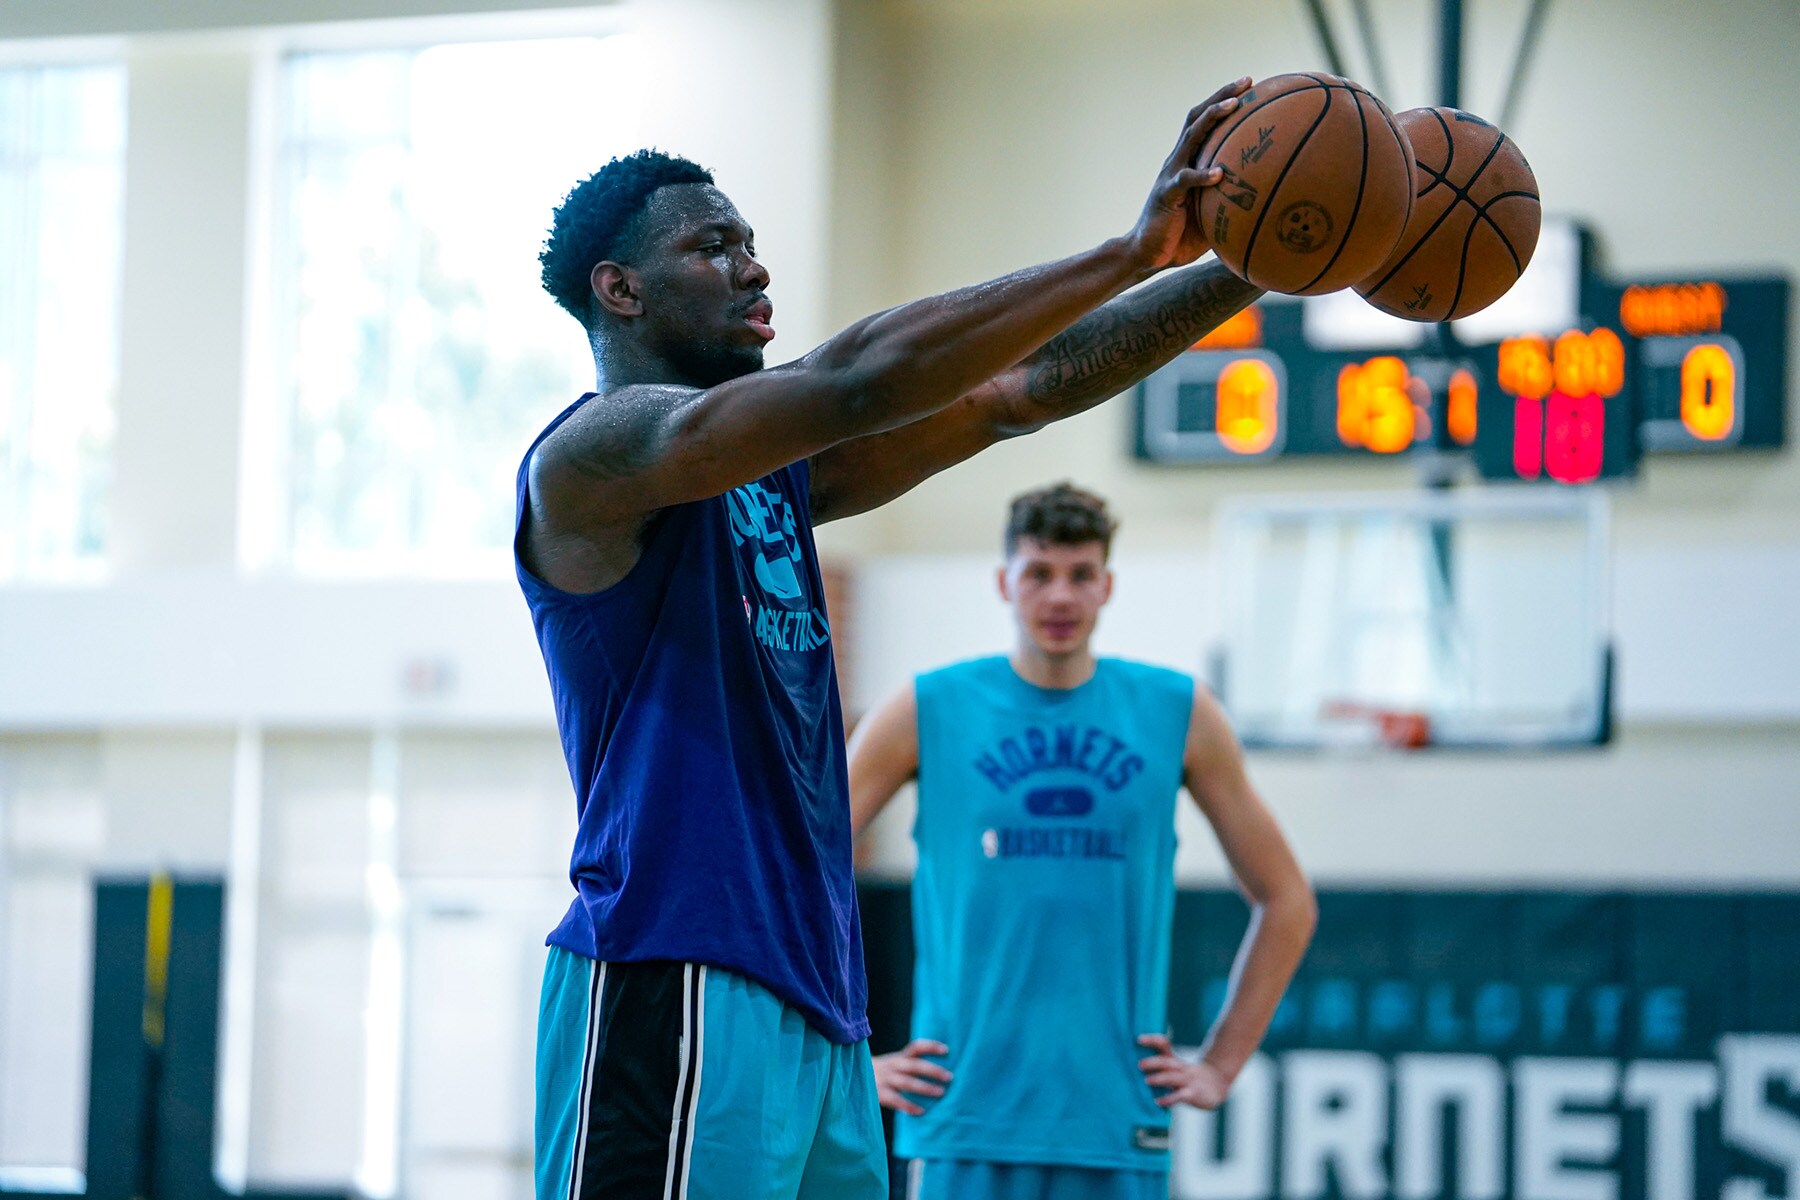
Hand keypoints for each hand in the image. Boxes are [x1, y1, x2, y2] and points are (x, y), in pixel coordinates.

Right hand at [873, 1039, 952, 1115]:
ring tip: (941, 1092)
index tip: (946, 1050)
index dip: (930, 1046)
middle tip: (950, 1077)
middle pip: (914, 1065)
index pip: (915, 1047)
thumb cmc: (880, 1075)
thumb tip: (938, 1074)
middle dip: (933, 1070)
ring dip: (925, 1087)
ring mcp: (885, 1080)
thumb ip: (909, 1068)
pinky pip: (895, 1100)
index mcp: (897, 1058)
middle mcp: (892, 1066)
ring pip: (907, 1082)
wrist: (851, 1079)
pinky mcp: (879, 1094)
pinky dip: (908, 1106)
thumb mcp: (892, 1066)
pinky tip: (921, 1112)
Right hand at [1127, 78, 1252, 273]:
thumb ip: (1231, 201)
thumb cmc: (1182, 236)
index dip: (1223, 101)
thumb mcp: (1211, 214)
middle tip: (1246, 82)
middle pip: (1197, 117)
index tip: (1250, 85)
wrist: (1147, 254)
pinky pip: (1185, 180)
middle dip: (1221, 96)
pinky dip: (1202, 174)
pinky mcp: (1166, 194)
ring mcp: (1170, 175)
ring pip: (1191, 137)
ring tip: (1233, 106)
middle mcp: (1178, 160)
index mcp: (1187, 161)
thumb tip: (1269, 202)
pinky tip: (1219, 174)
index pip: (1204, 123)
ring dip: (1212, 118)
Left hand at [1137, 1033, 1232, 1108]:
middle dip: (1154, 1062)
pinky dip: (1170, 1099)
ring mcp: (1188, 1080)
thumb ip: (1160, 1068)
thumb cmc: (1189, 1077)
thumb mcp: (1176, 1069)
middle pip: (1168, 1061)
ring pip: (1174, 1077)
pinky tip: (1159, 1102)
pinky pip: (1181, 1096)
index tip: (1138, 1039)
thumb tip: (1135, 1066)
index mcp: (1175, 1061)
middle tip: (1139, 1064)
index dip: (1152, 1040)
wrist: (1217, 1084)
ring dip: (1160, 1078)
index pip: (1164, 1045)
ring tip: (1147, 1080)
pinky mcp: (1194, 1094)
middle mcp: (1181, 1068)